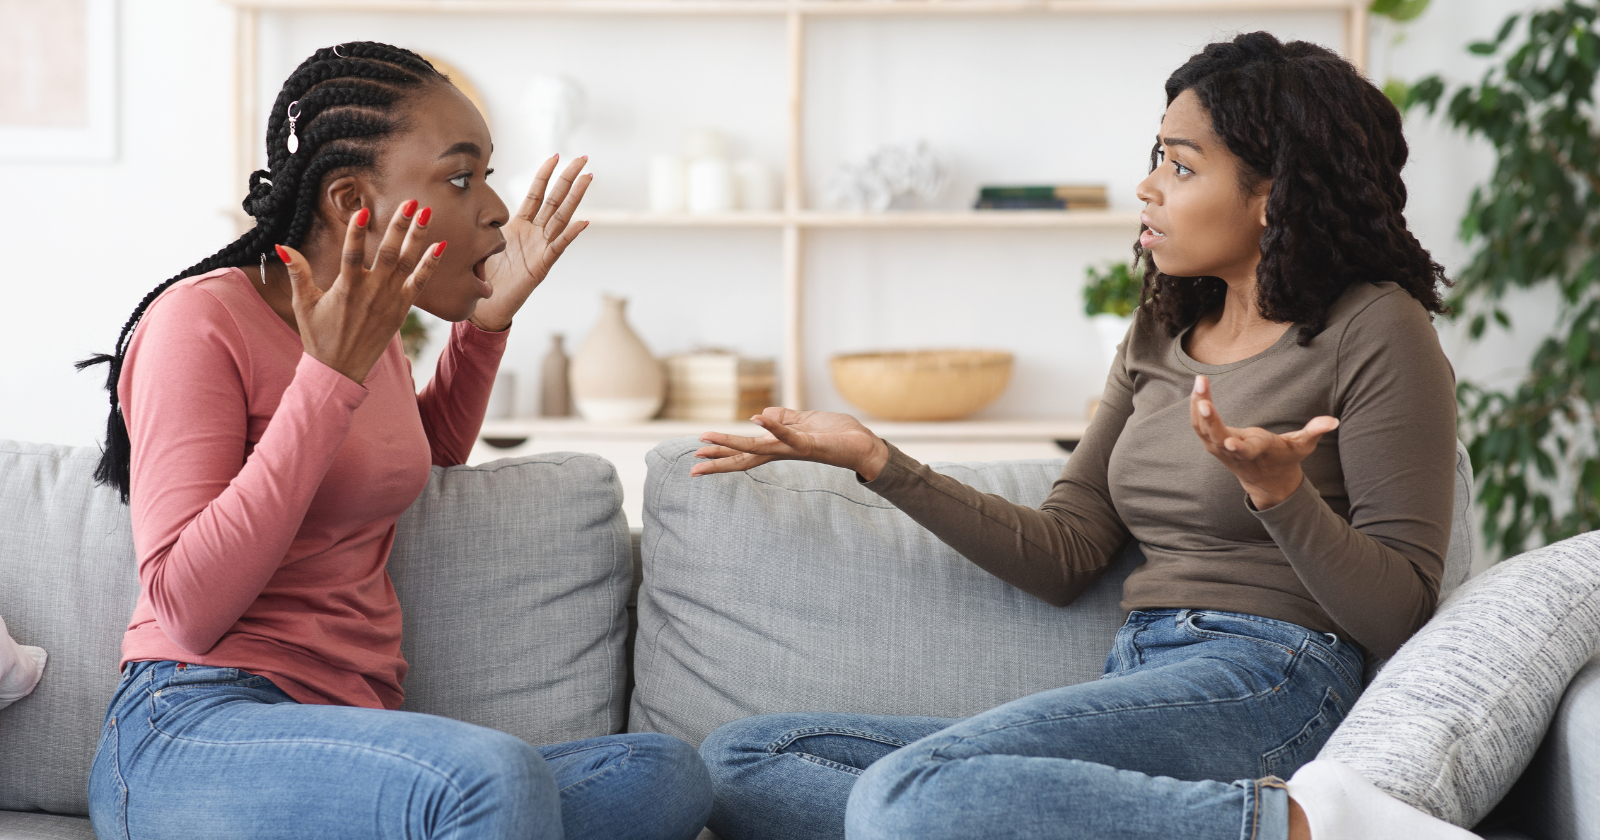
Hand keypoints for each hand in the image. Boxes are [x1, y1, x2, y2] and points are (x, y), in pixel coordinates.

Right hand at [277, 202, 441, 383]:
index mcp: (345, 289)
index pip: (351, 255)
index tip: (364, 210)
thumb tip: (282, 246)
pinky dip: (429, 266)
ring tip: (426, 213)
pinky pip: (418, 284)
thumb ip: (297, 273)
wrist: (340, 371)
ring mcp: (389, 302)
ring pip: (406, 265)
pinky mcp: (401, 311)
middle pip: (387, 254)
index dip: (357, 233)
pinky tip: (440, 246)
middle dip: (399, 226)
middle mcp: (370, 293)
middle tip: (410, 201)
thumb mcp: (303, 304)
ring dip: (418, 238)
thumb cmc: (318, 336)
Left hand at [470, 155, 591, 331]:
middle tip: (584, 158)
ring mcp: (541, 248)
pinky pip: (558, 247)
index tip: (555, 156)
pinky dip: (570, 235)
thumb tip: (473, 206)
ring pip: (561, 217)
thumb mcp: (480, 242)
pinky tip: (584, 222)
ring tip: (588, 178)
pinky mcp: (542, 266)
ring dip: (575, 198)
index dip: (545, 175)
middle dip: (569, 178)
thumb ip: (485, 225)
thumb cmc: (482, 275)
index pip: (536, 194)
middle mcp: (535, 233)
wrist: (485, 306)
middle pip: (555, 200)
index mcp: (519, 225)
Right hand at [691, 407, 891, 480]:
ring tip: (706, 439)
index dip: (721, 453)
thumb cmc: (836, 435)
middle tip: (693, 467)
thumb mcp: (804, 422)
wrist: (863, 445)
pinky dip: (773, 426)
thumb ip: (782, 419)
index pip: (744, 452)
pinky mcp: (809, 443)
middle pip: (743, 457)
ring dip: (731, 442)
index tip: (697, 456)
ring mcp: (793, 448)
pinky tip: (756, 418)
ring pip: (756, 447)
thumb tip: (761, 415)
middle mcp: (781, 452)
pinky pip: (788, 433)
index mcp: (777, 447)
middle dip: (718, 461)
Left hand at [1190, 374, 1337, 509]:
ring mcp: (1219, 449)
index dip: (1237, 447)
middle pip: (1216, 437)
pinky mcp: (1212, 443)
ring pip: (1202, 429)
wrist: (1266, 480)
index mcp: (1257, 452)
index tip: (1229, 442)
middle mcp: (1234, 451)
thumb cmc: (1285, 459)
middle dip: (1209, 417)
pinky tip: (1196, 389)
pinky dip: (1196, 407)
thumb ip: (1314, 432)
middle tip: (1203, 396)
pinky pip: (1199, 425)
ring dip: (1198, 405)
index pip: (1245, 451)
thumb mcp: (1302, 447)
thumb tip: (1333, 421)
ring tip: (1199, 382)